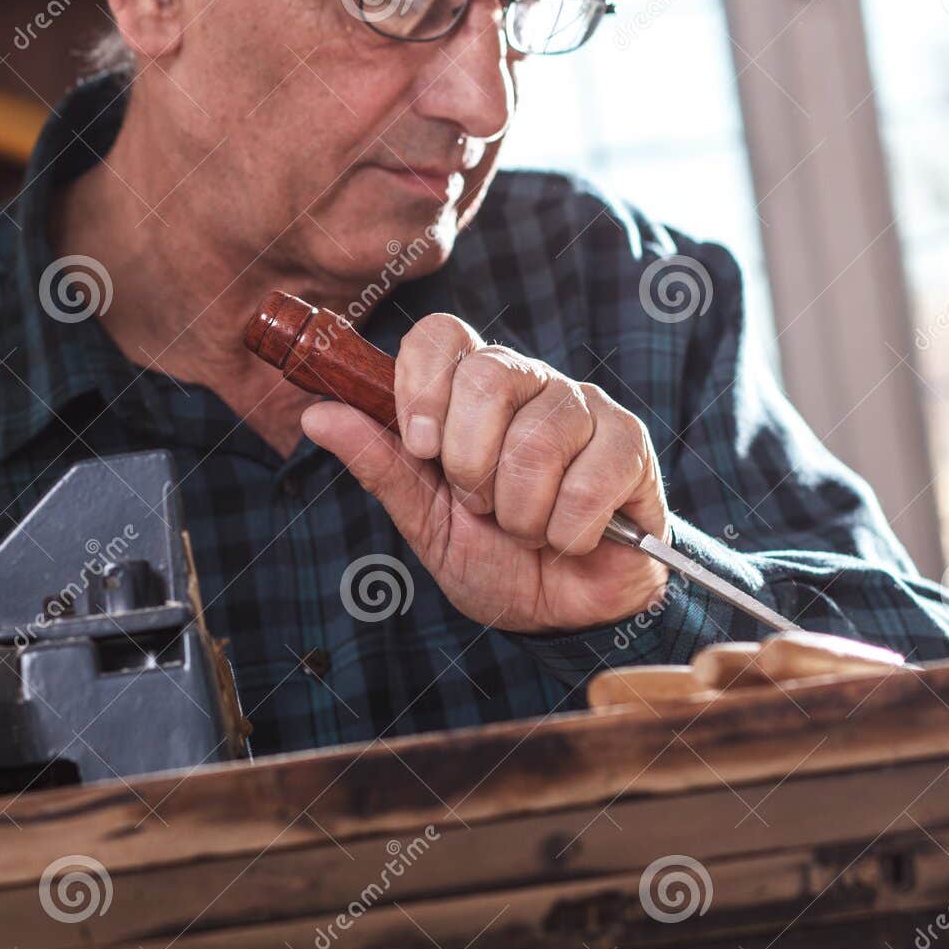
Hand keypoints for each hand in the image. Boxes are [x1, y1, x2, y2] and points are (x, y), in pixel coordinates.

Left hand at [300, 313, 668, 633]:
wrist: (563, 613)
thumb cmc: (497, 559)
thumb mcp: (425, 520)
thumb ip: (381, 464)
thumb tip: (318, 414)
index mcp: (472, 390)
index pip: (442, 335)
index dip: (423, 385)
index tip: (420, 447)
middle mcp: (529, 384)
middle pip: (489, 378)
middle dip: (471, 465)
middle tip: (482, 505)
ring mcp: (585, 408)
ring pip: (537, 441)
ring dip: (521, 511)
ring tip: (528, 527)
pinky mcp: (630, 444)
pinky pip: (587, 482)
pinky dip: (568, 531)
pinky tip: (572, 537)